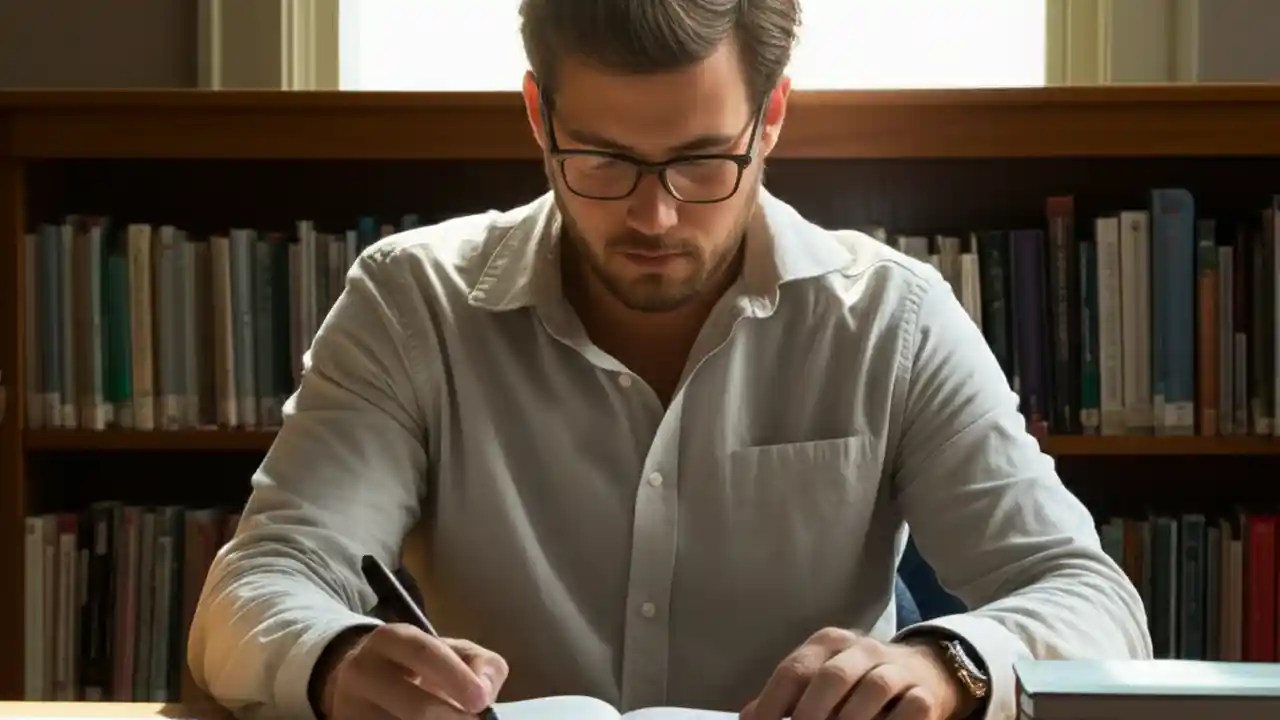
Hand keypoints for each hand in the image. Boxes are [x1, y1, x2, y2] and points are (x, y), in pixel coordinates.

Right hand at [319, 623, 508, 718]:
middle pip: (414, 706)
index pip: (424, 654)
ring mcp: (351, 706)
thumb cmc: (418, 665)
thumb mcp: (451, 652)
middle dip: (450, 719)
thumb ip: (481, 664)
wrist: (360, 678)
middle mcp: (364, 670)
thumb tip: (486, 692)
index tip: (481, 701)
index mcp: (392, 639)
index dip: (455, 678)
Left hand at [740, 627, 972, 719]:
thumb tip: (748, 717)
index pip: (794, 670)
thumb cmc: (858, 681)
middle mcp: (861, 649)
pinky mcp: (923, 693)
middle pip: (832, 676)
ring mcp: (895, 669)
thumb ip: (787, 698)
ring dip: (852, 718)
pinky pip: (910, 707)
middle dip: (812, 711)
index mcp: (828, 643)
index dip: (773, 703)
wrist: (924, 671)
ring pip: (873, 688)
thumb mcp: (821, 679)